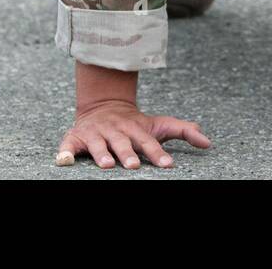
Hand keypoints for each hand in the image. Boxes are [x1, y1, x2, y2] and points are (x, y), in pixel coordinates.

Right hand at [55, 98, 211, 169]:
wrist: (104, 105)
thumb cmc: (136, 123)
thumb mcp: (161, 124)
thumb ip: (184, 131)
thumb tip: (208, 142)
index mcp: (137, 129)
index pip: (150, 142)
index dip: (158, 153)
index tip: (167, 165)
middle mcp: (116, 130)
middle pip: (123, 143)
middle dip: (128, 154)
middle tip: (133, 166)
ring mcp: (96, 133)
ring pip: (98, 145)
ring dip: (101, 154)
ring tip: (107, 165)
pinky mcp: (75, 137)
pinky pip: (67, 146)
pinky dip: (64, 153)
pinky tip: (63, 161)